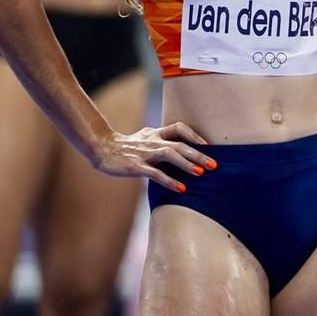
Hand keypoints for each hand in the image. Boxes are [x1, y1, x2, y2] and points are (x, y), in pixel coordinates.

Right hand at [90, 122, 216, 190]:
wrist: (101, 149)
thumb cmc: (128, 146)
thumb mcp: (147, 138)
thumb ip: (163, 141)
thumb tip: (183, 149)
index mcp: (156, 133)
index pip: (179, 128)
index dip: (194, 135)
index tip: (208, 145)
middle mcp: (152, 141)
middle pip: (179, 144)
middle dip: (198, 154)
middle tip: (214, 164)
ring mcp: (144, 153)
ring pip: (169, 154)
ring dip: (186, 163)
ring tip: (201, 173)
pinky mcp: (135, 166)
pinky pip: (155, 173)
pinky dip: (169, 180)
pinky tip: (181, 188)